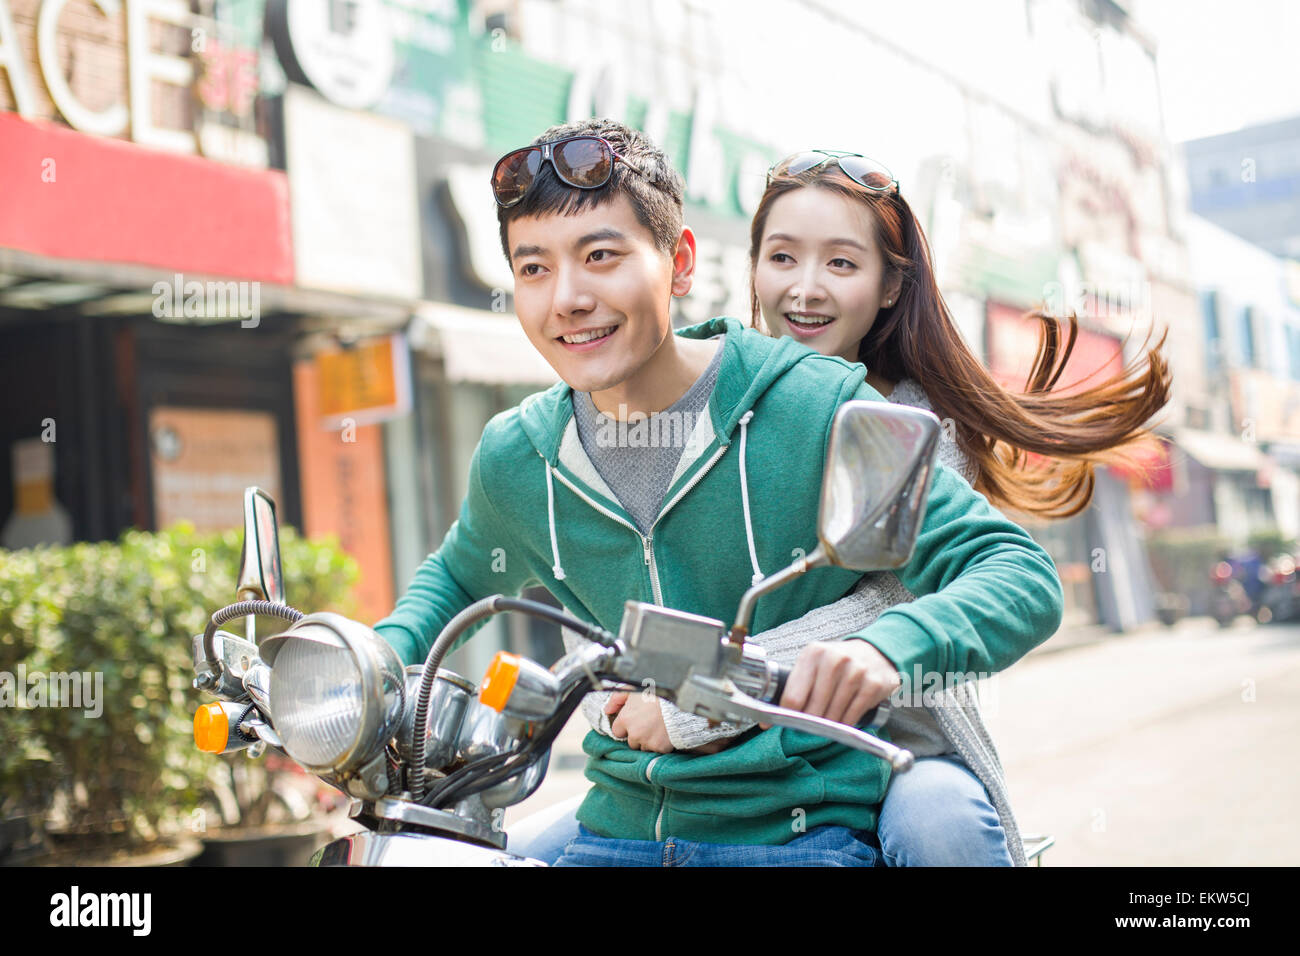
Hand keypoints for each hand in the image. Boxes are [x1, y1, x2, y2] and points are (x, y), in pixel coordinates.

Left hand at [606, 692, 673, 752]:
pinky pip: (656, 750)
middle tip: (648, 723)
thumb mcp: (634, 689)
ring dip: (648, 741)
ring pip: (643, 747)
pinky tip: (665, 733)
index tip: (635, 720)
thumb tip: (606, 710)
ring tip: (657, 727)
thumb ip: (617, 698)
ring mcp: (647, 742)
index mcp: (625, 719)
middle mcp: (634, 733)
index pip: (618, 731)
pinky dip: (660, 744)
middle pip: (631, 741)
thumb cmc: (656, 693)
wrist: (681, 701)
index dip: (626, 726)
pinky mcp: (660, 748)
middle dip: (637, 735)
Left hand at [763, 640, 900, 728]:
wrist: (876, 652)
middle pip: (813, 709)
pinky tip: (841, 722)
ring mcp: (855, 672)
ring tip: (826, 724)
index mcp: (813, 654)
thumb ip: (796, 684)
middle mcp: (834, 660)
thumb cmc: (837, 662)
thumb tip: (771, 717)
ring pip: (833, 715)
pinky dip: (844, 724)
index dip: (784, 715)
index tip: (776, 724)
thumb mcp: (814, 663)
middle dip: (808, 723)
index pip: (793, 695)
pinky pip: (852, 716)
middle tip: (806, 728)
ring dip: (827, 726)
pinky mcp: (873, 685)